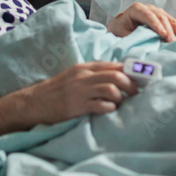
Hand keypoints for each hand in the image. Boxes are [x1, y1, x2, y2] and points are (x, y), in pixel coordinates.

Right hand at [19, 61, 138, 124]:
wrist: (33, 103)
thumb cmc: (56, 92)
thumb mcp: (74, 77)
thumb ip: (92, 75)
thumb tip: (118, 77)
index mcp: (84, 67)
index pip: (114, 65)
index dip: (131, 71)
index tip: (142, 79)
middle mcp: (83, 76)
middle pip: (116, 75)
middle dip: (131, 85)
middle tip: (136, 94)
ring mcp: (80, 90)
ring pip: (111, 88)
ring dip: (122, 97)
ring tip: (122, 104)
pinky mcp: (76, 106)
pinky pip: (100, 105)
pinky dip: (110, 108)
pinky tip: (110, 110)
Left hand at [106, 2, 175, 41]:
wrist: (118, 32)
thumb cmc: (118, 34)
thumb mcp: (121, 37)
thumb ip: (132, 39)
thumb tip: (143, 47)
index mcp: (135, 10)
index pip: (147, 14)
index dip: (155, 24)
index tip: (163, 34)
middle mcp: (147, 9)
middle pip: (161, 16)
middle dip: (168, 29)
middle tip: (173, 43)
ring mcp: (156, 13)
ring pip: (169, 19)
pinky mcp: (162, 21)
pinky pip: (172, 25)